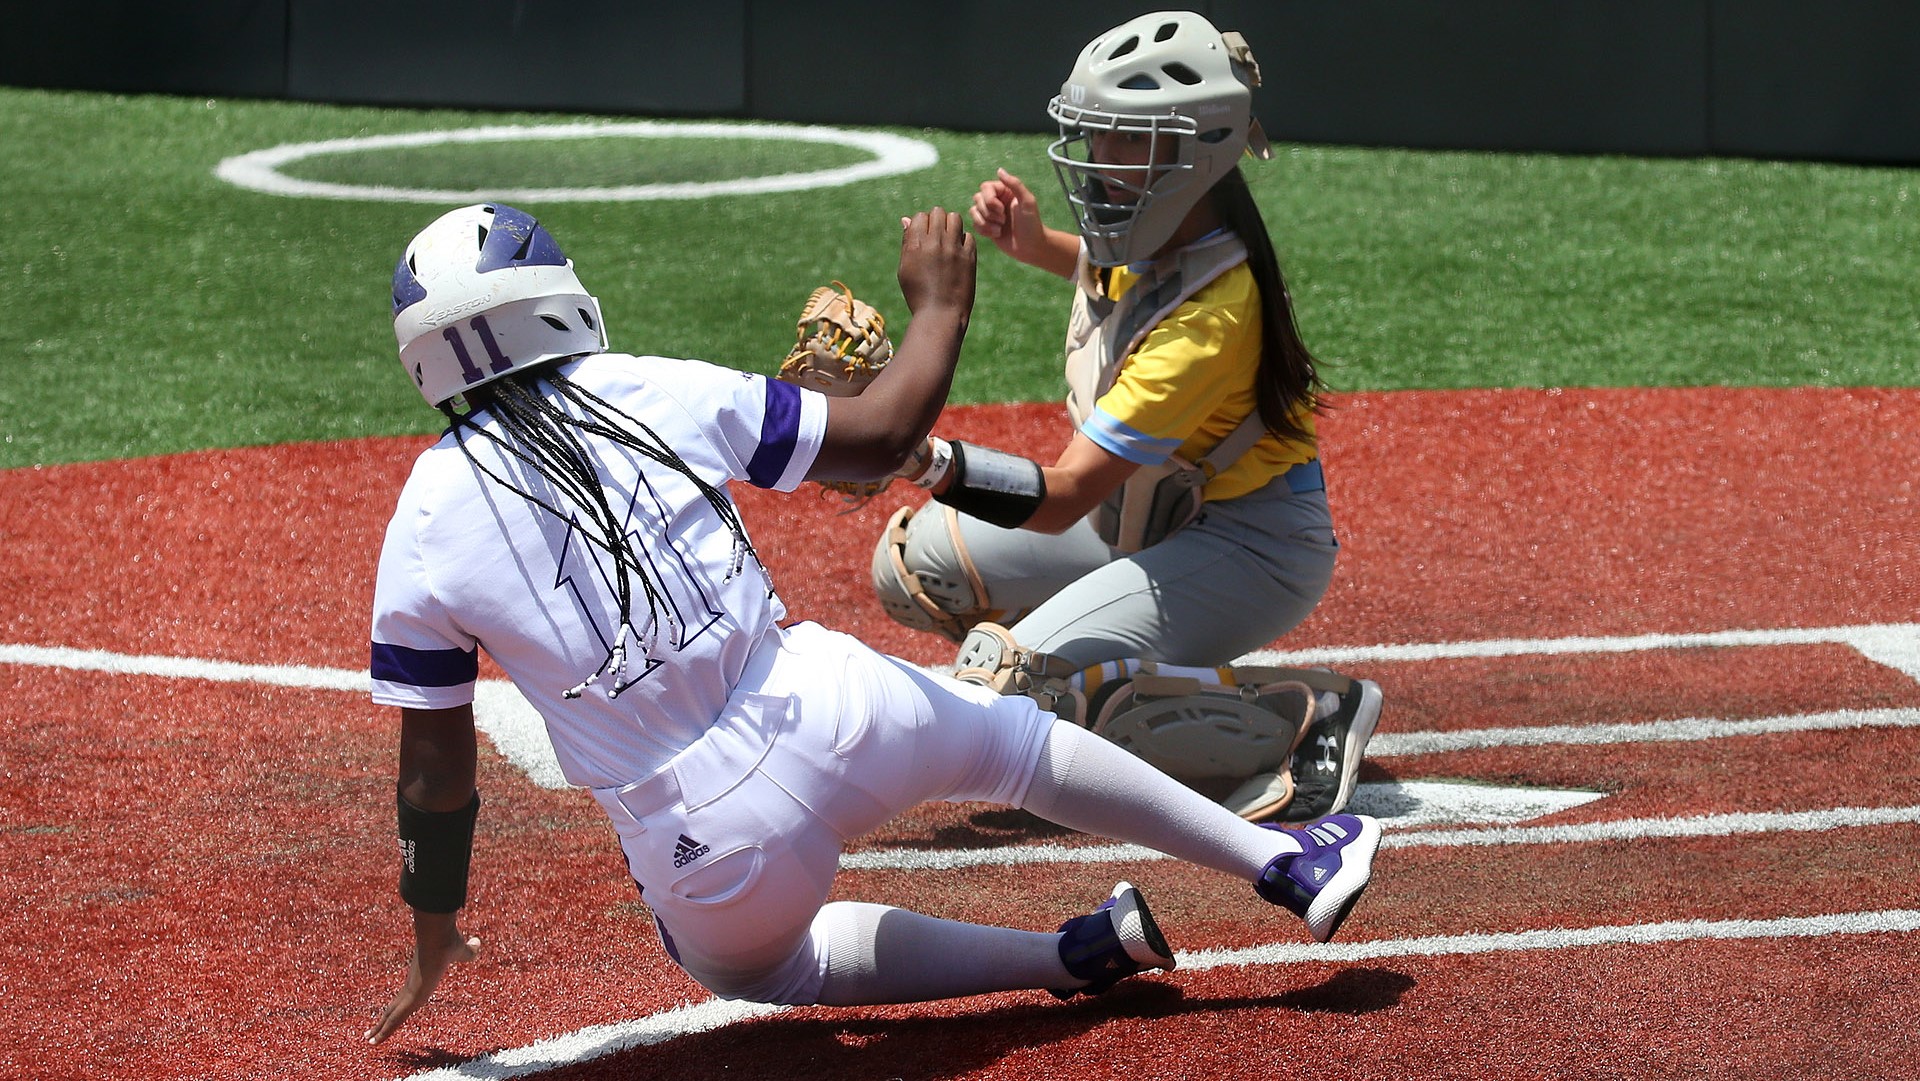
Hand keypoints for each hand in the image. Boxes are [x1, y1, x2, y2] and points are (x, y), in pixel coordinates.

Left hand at [365, 911, 480, 1044]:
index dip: (397, 1007)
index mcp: (419, 979)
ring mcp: (410, 992)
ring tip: (368, 1041)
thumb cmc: (449, 941)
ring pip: (391, 1016)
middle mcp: (411, 987)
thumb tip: (477, 942)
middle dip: (383, 1022)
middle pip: (393, 1008)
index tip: (389, 1014)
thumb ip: (469, 951)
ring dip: (380, 1030)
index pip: (405, 997)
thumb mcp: (462, 951)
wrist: (439, 935)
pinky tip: (376, 1040)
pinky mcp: (411, 997)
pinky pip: (396, 1019)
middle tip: (370, 1033)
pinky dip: (385, 1031)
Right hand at [896, 207, 976, 318]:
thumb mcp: (905, 269)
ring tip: (949, 240)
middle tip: (937, 237)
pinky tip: (959, 253)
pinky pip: (968, 235)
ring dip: (951, 225)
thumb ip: (907, 242)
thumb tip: (906, 219)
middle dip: (937, 221)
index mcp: (915, 245)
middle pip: (937, 212)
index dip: (921, 224)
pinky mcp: (969, 256)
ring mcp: (953, 248)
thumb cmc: (918, 295)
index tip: (923, 237)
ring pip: (955, 217)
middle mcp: (933, 242)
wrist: (940, 316)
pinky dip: (963, 241)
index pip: (919, 216)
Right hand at [970, 169, 1048, 263]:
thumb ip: (1015, 184)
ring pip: (973, 212)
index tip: (1002, 210)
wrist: (1031, 247)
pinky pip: (975, 224)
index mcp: (1004, 191)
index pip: (985, 187)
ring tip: (1000, 229)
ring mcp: (990, 214)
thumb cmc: (1032, 224)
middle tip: (1004, 221)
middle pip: (977, 199)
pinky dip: (984, 231)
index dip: (990, 199)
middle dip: (989, 213)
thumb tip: (999, 170)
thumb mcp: (1027, 201)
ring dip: (986, 223)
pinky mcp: (986, 227)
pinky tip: (997, 234)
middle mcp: (996, 200)